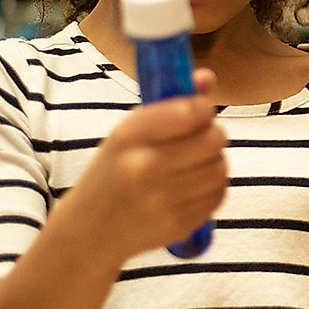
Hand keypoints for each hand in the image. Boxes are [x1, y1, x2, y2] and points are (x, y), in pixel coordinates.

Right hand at [59, 67, 225, 262]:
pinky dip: (214, 187)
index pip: (189, 112)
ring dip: (216, 161)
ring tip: (198, 162)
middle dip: (214, 135)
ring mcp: (161, 199)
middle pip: (212, 140)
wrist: (88, 231)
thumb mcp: (128, 134)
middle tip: (203, 138)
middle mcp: (143, 167)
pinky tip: (194, 185)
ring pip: (220, 168)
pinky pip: (218, 195)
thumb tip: (207, 77)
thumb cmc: (113, 172)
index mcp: (128, 136)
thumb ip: (170, 105)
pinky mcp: (177, 224)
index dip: (203, 108)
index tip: (199, 112)